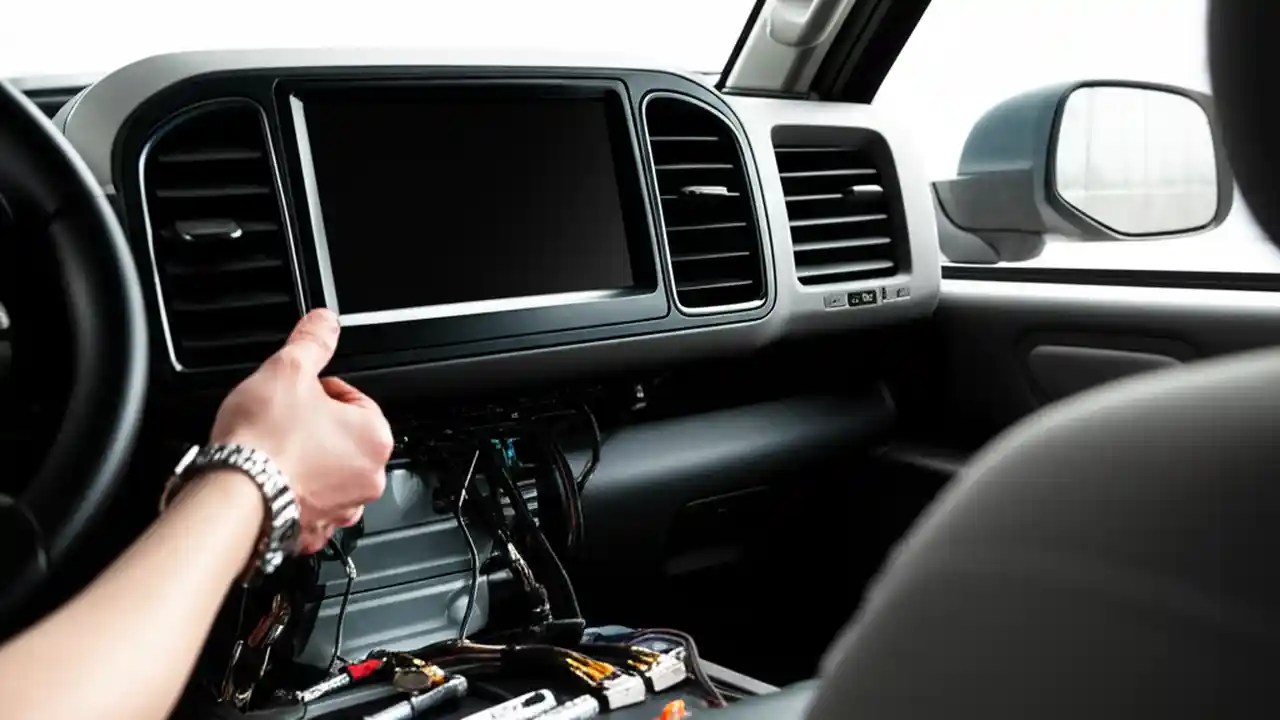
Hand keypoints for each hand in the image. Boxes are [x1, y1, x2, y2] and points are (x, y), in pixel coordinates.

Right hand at [210, 309, 391, 553]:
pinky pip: (308, 506)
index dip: (320, 391)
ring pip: (327, 473)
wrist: (232, 496)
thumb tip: (324, 322)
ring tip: (272, 451)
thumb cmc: (263, 440)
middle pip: (342, 438)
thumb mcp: (287, 370)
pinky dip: (291, 494)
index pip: (354, 400)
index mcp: (375, 437)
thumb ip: (312, 342)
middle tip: (280, 421)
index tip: (296, 394)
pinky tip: (270, 481)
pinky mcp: (313, 531)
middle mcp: (368, 478)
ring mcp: (342, 509)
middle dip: (313, 427)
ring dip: (305, 461)